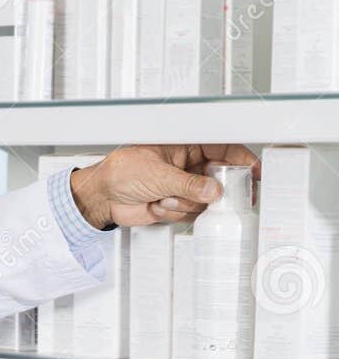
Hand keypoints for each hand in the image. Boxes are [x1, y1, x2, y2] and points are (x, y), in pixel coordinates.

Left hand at [69, 144, 260, 228]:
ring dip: (184, 202)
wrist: (100, 197)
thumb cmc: (121, 172)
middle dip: (217, 189)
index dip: (243, 160)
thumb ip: (190, 184)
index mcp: (185, 146)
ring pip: (204, 199)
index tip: (257, 171)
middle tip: (222, 196)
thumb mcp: (159, 174)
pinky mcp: (175, 204)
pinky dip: (174, 211)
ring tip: (163, 197)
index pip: (223, 149)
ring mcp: (182, 186)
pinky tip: (157, 205)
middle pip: (220, 177)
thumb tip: (215, 191)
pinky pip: (189, 212)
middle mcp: (187, 165)